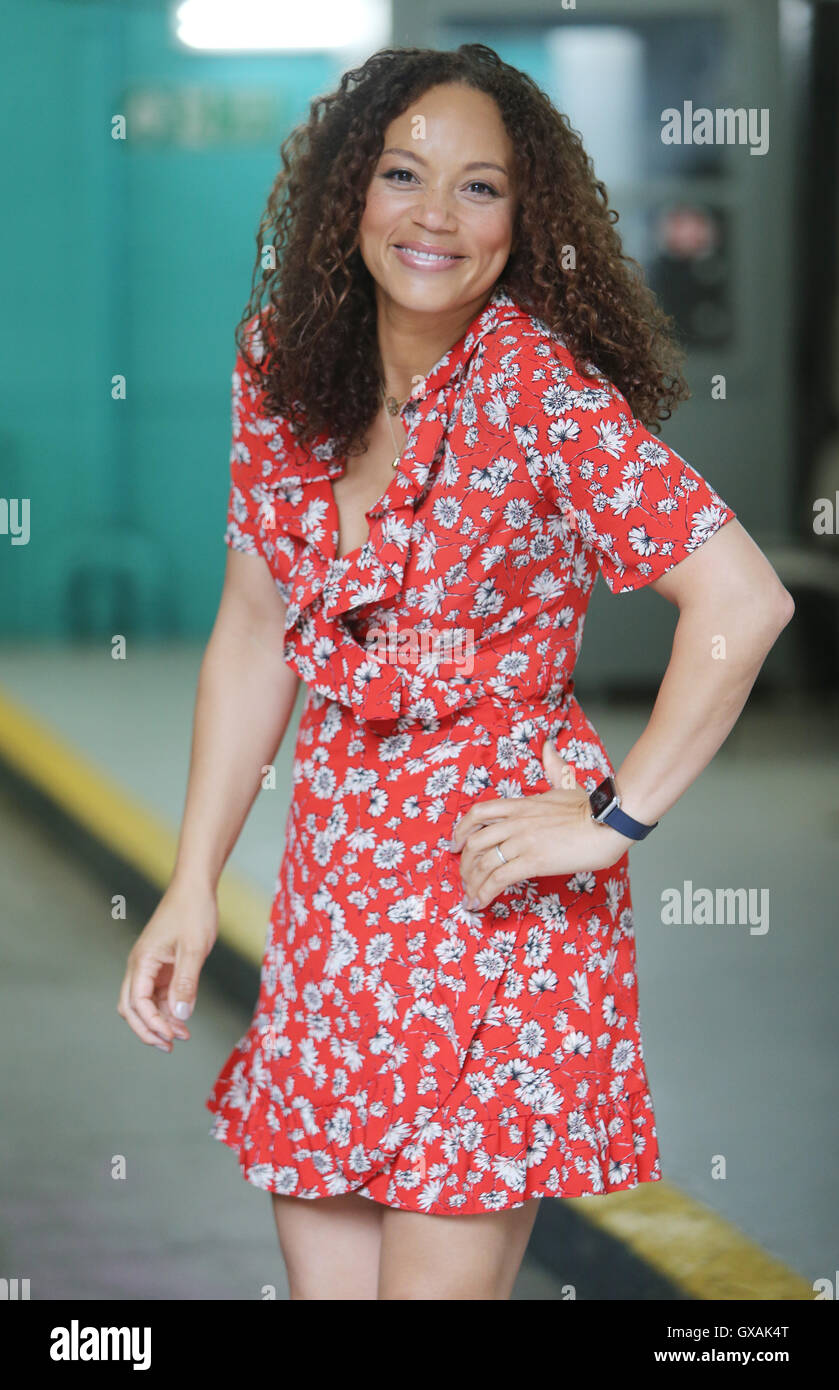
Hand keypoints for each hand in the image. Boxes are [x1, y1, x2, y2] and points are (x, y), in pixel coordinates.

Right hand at [117, 877, 216, 1052]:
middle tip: (170, 1046)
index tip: (172, 1037)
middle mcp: (140, 966)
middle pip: (131, 1008)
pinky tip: (183, 1018)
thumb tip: (180, 1016)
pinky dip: (167, 1009)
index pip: (136, 1003)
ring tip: (182, 1036)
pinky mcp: (161, 966)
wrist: (195, 888)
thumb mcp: (194, 949)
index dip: (152, 1024)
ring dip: (159, 1021)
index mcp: (142, 961)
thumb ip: (186, 983)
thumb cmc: (193, 912)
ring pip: (144, 1004)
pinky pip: (157, 994)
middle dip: (148, 1030)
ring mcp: (149, 966)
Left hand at [449, 739, 631, 911]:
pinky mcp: (533, 861)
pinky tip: (481, 902)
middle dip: (465, 863)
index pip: (479, 813)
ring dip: (473, 882)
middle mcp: (516, 823)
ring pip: (483, 863)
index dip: (461, 830)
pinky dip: (485, 892)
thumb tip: (548, 747)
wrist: (608, 822)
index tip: (456, 844)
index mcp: (521, 805)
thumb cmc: (590, 808)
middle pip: (475, 842)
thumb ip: (552, 767)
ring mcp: (523, 842)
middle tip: (465, 877)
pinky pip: (499, 878)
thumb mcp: (565, 783)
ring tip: (471, 895)